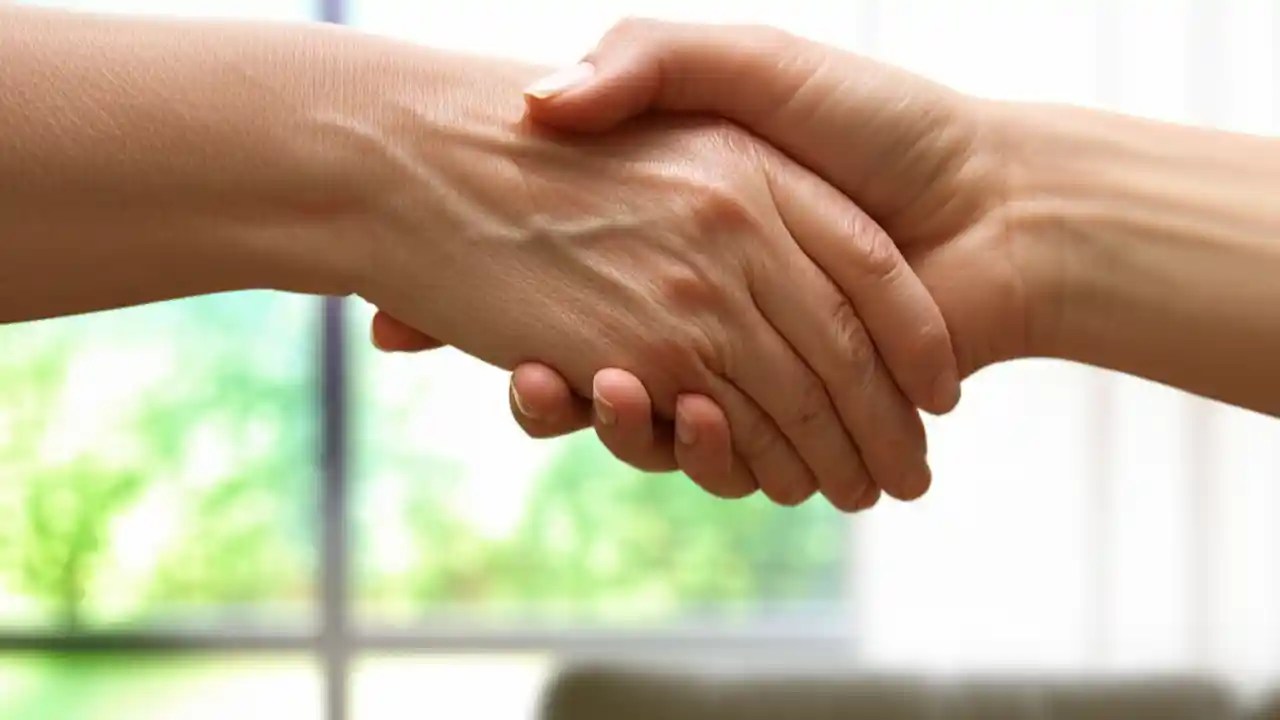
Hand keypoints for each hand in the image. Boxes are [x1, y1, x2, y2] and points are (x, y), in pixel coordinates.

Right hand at [455, 20, 1043, 492]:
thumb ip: (650, 61)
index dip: (539, 264)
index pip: (604, 263)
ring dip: (622, 412)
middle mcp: (719, 293)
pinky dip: (699, 454)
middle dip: (567, 357)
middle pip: (616, 342)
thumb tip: (539, 101)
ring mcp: (748, 356)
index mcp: (699, 223)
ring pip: (666, 407)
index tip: (469, 287)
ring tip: (597, 384)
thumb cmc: (884, 123)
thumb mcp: (746, 63)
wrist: (1006, 203)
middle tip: (463, 357)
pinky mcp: (783, 413)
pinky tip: (687, 424)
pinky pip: (723, 450)